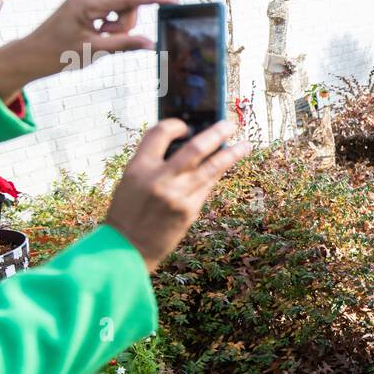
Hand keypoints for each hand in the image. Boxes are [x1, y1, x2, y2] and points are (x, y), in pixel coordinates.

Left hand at [0, 0, 176, 102]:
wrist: (32, 55)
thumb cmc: (58, 54)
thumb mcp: (94, 51)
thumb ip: (125, 45)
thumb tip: (151, 43)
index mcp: (87, 2)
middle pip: (126, 5)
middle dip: (126, 26)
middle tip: (107, 41)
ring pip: (121, 11)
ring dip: (118, 29)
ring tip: (99, 41)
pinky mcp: (87, 6)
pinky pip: (111, 14)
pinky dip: (111, 28)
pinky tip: (96, 36)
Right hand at [104, 119, 247, 271]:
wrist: (127, 248)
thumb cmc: (128, 212)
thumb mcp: (131, 182)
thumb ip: (154, 164)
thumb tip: (185, 146)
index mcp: (138, 168)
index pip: (160, 133)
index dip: (175, 125)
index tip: (186, 125)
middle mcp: (160, 179)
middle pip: (195, 148)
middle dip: (216, 133)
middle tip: (230, 124)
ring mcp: (178, 195)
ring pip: (212, 168)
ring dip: (231, 154)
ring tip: (245, 145)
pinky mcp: (190, 210)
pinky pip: (208, 186)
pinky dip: (217, 174)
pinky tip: (226, 167)